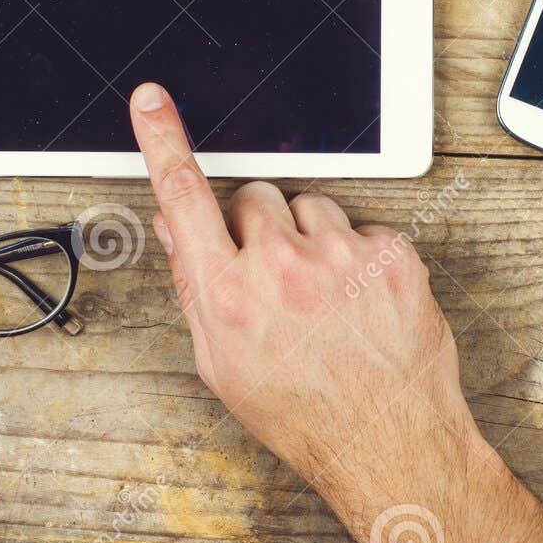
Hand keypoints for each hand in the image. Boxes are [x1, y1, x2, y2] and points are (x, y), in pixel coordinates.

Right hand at [128, 82, 542, 542]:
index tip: (151, 101)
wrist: (389, 441)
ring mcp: (341, 258)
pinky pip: (362, 228)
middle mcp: (282, 270)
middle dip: (258, 226)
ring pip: (310, 207)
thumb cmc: (303, 413)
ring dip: (311, 239)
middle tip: (276, 277)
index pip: (183, 199)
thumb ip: (195, 288)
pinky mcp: (391, 255)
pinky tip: (359, 302)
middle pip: (253, 196)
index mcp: (228, 298)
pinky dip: (358, 258)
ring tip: (324, 297)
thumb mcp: (223, 365)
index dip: (162, 141)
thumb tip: (177, 229)